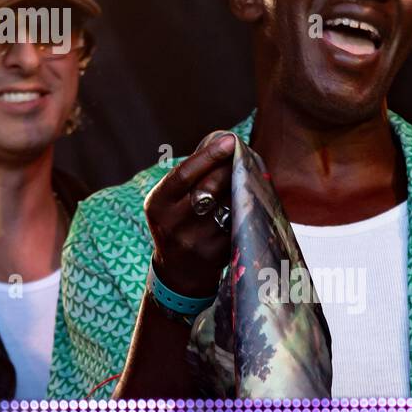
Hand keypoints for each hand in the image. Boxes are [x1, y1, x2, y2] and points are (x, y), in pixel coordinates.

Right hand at [143, 131, 237, 296]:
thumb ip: (189, 177)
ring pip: (228, 206)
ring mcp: (194, 242)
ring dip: (244, 187)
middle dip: (231, 168)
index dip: (208, 155)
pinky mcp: (215, 255)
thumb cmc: (177, 223)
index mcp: (158, 204)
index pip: (183, 174)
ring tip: (253, 173)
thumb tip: (224, 143)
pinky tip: (254, 198)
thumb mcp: (169, 202)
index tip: (229, 139)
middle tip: (244, 155)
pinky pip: (238, 224)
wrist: (178, 272)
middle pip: (209, 188)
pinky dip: (248, 209)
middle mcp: (172, 224)